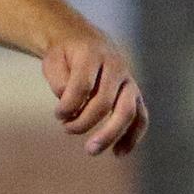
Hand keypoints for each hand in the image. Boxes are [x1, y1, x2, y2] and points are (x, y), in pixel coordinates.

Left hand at [42, 33, 148, 157]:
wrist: (85, 39)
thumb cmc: (66, 55)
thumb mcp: (53, 61)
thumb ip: (60, 82)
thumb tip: (71, 109)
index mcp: (93, 55)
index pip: (82, 86)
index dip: (68, 105)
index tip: (58, 115)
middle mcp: (115, 66)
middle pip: (106, 101)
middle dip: (86, 122)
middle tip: (68, 131)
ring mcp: (128, 80)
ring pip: (128, 111)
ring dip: (110, 134)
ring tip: (91, 150)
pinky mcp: (134, 94)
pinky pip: (140, 116)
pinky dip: (132, 136)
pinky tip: (119, 153)